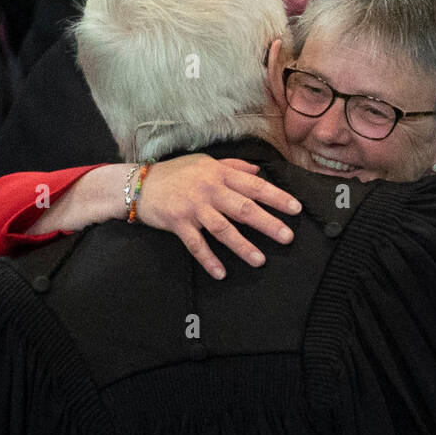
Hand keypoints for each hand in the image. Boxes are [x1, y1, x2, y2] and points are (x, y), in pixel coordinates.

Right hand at [131, 153, 299, 278]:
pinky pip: (196, 244)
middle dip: (267, 223)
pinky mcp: (178, 223)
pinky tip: (221, 273)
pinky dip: (208, 259)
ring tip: (260, 260)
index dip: (276, 197)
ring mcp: (193, 208)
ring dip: (242, 246)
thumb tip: (258, 172)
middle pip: (243, 208)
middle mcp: (209, 190)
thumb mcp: (205, 161)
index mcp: (219, 173)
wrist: (139, 183)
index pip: (254, 186)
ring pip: (223, 229)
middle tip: (287, 237)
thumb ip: (233, 166)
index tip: (295, 208)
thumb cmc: (176, 172)